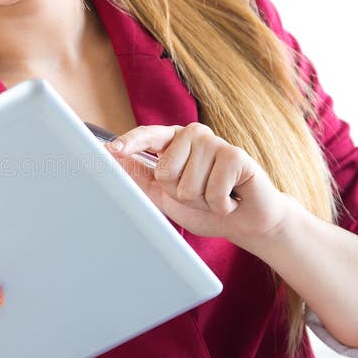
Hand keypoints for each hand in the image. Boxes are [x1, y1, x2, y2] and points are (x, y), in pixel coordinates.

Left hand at [106, 122, 287, 243]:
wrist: (244, 222)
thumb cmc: (204, 206)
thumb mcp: (165, 194)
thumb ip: (140, 176)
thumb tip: (112, 159)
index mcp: (174, 141)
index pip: (149, 136)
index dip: (131, 143)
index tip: (112, 151)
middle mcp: (194, 136)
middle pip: (165, 171)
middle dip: (179, 194)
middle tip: (199, 195)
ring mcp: (215, 143)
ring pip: (188, 184)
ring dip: (201, 202)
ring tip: (215, 197)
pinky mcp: (236, 156)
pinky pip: (213, 190)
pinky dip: (219, 204)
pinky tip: (231, 199)